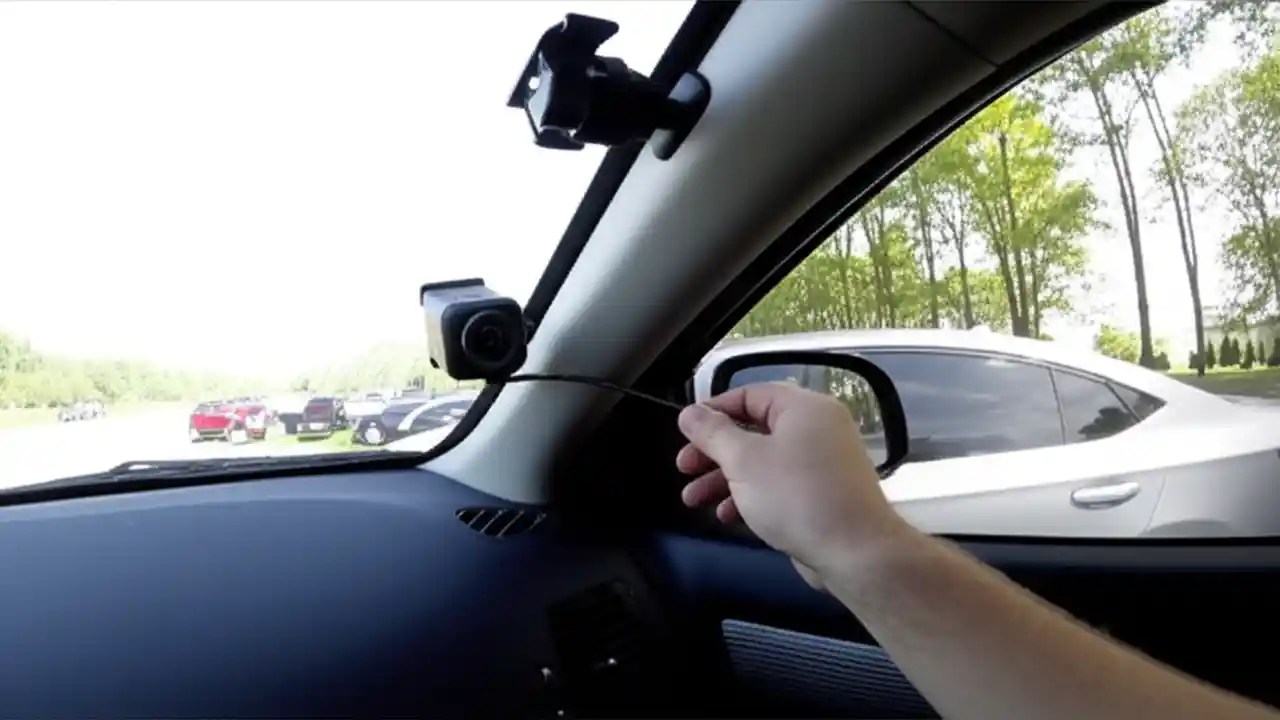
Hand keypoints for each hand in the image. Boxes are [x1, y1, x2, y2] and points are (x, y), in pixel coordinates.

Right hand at [675, 382, 906, 576]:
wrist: (856, 553)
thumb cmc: (797, 497)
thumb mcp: (744, 461)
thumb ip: (712, 433)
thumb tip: (689, 413)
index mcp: (803, 408)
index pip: (749, 395)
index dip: (712, 411)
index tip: (684, 432)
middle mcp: (817, 429)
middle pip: (753, 430)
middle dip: (713, 452)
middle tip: (683, 469)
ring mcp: (821, 464)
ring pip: (763, 461)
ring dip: (725, 478)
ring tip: (693, 500)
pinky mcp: (822, 495)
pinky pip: (779, 485)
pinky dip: (751, 495)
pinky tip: (726, 515)